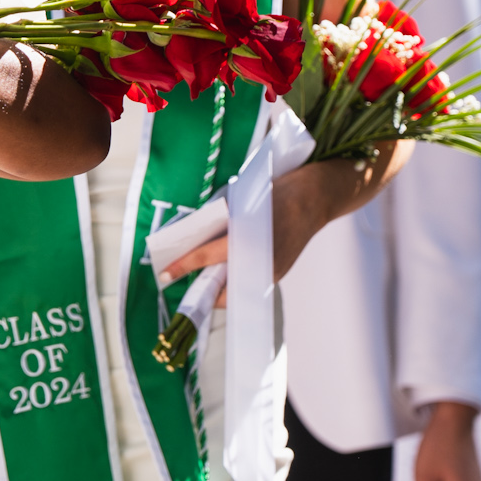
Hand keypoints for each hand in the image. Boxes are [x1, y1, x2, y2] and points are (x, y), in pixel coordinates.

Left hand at [157, 141, 412, 288]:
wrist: (316, 195)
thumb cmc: (277, 193)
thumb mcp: (241, 201)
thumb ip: (219, 221)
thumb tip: (192, 235)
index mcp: (247, 238)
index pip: (207, 257)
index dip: (183, 266)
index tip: (164, 274)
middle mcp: (260, 260)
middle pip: (219, 283)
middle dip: (198, 285)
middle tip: (179, 278)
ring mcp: (272, 270)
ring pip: (234, 287)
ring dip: (216, 285)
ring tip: (199, 277)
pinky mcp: (278, 273)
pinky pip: (248, 282)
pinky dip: (233, 279)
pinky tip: (223, 272)